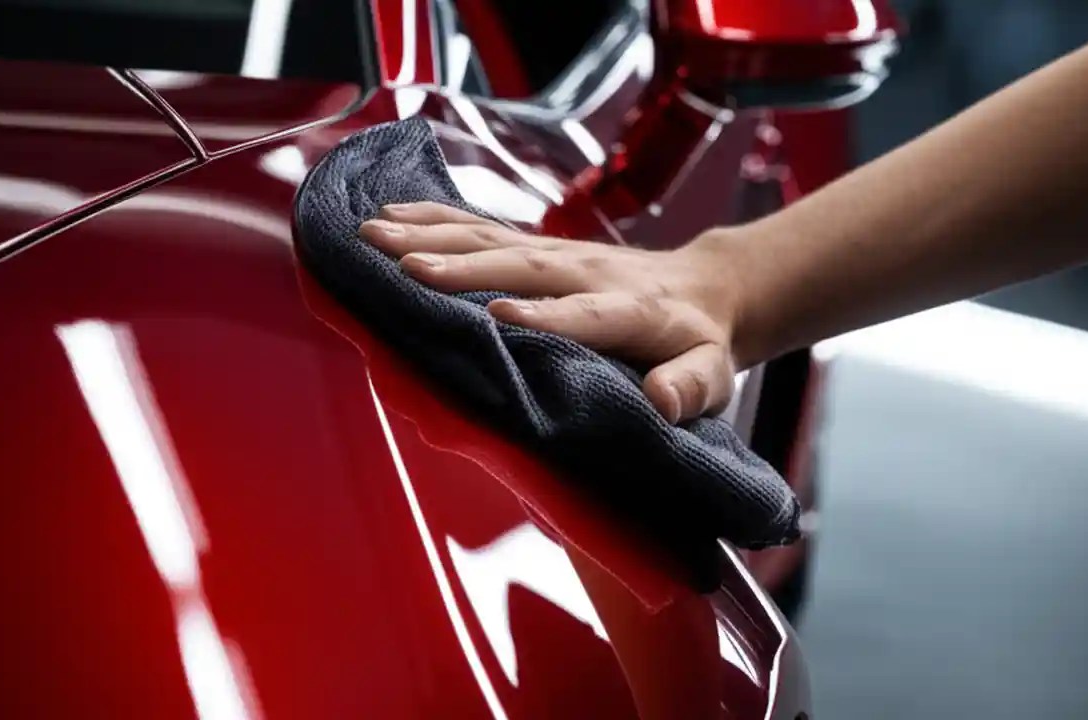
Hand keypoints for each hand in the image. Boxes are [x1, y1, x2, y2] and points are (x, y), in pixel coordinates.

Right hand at [358, 202, 747, 423]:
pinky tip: (390, 214)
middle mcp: (588, 271)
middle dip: (462, 264)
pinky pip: (481, 229)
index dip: (546, 315)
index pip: (586, 313)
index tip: (499, 316)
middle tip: (404, 265)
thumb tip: (663, 401)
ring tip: (374, 232)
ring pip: (490, 239)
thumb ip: (691, 386)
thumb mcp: (714, 374)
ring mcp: (559, 254)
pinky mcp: (537, 248)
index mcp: (632, 310)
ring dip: (431, 233)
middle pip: (522, 264)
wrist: (704, 287)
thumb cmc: (701, 343)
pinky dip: (433, 218)